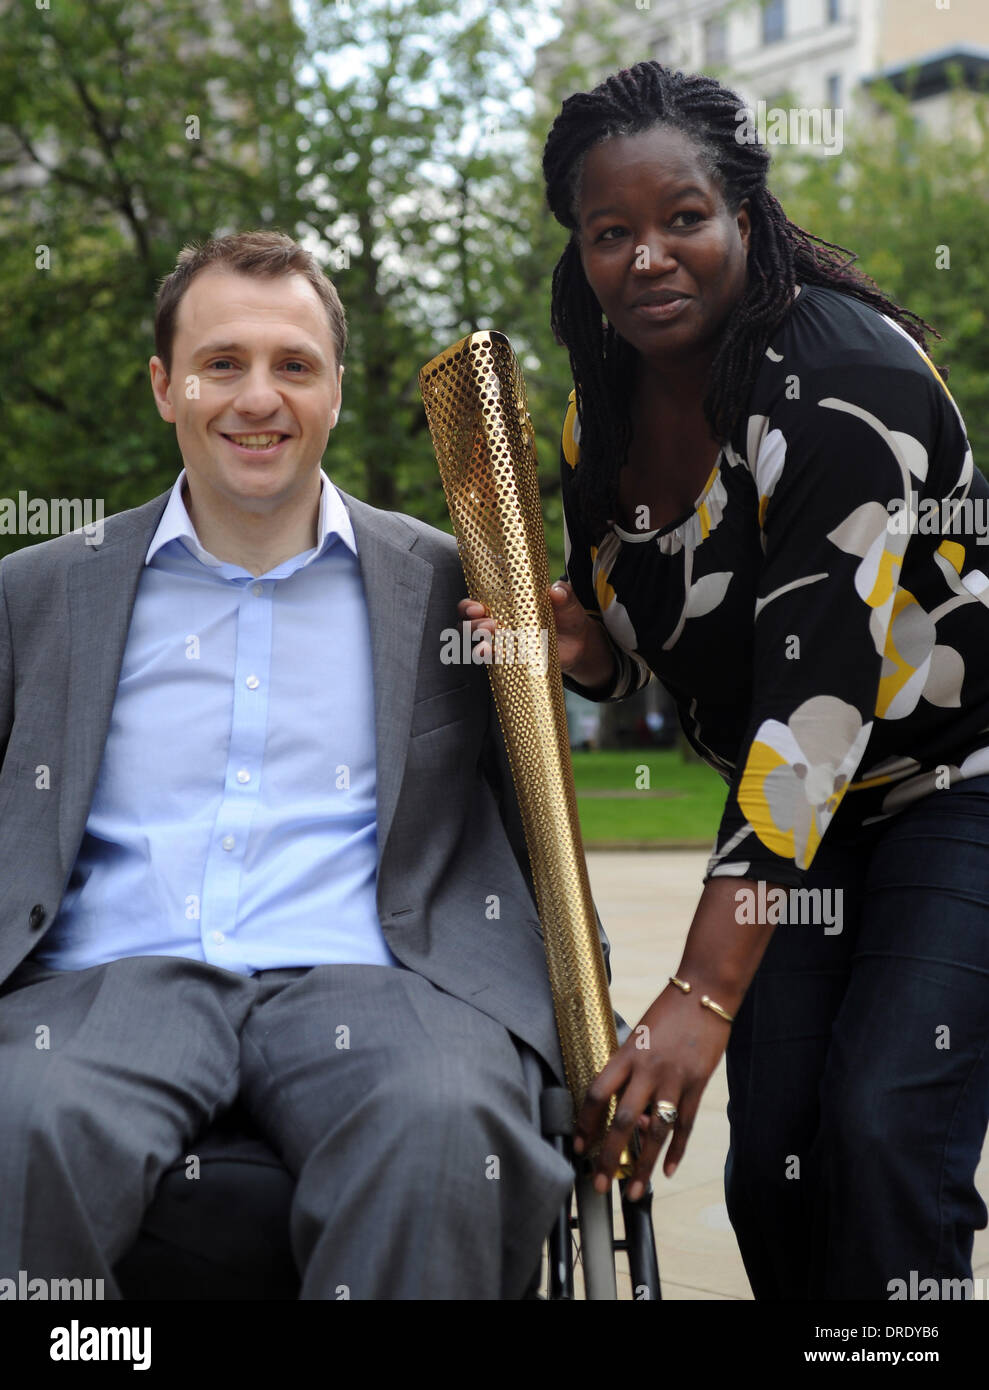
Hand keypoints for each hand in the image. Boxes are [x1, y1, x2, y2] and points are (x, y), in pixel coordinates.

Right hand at [456, 582, 615, 687]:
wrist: (581, 643)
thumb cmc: (567, 616)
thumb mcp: (567, 601)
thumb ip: (562, 593)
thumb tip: (556, 591)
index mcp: (503, 607)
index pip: (474, 606)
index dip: (467, 607)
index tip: (476, 608)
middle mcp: (499, 626)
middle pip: (469, 628)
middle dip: (472, 627)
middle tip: (489, 625)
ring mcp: (506, 646)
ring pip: (478, 647)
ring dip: (479, 646)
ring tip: (490, 644)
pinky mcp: (515, 662)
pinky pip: (497, 665)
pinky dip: (494, 663)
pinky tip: (498, 658)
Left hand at [573, 982, 732, 1199]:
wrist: (705, 992)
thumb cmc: (668, 1011)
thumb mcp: (639, 1035)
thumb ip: (631, 1070)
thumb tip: (630, 1112)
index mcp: (627, 1053)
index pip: (598, 1094)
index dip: (585, 1123)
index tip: (578, 1144)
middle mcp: (648, 1069)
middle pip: (623, 1121)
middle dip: (609, 1156)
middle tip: (600, 1183)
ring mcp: (675, 1078)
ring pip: (655, 1131)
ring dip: (644, 1165)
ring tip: (635, 1191)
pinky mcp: (697, 1084)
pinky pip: (684, 1125)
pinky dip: (676, 1151)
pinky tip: (667, 1170)